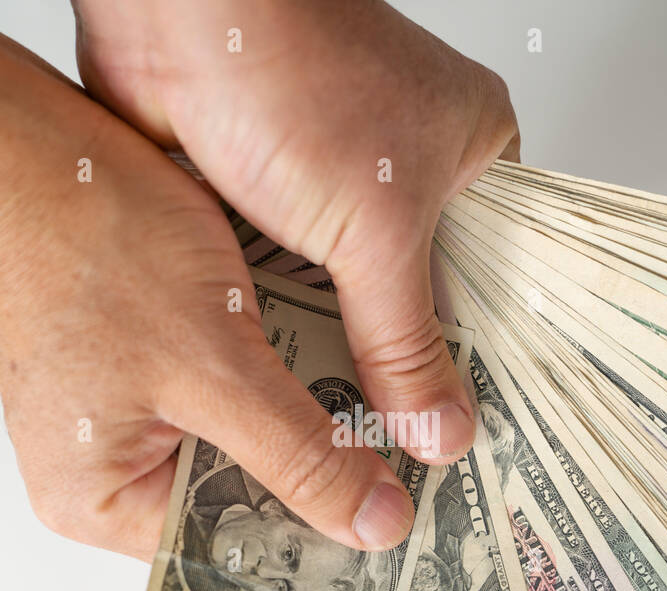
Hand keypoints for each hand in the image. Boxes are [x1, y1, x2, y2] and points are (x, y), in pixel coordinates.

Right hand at [0, 132, 417, 559]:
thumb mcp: (217, 366)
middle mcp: (99, 471)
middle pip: (234, 500)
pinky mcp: (134, 362)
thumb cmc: (92, 242)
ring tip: (375, 409)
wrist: (22, 139)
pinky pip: (217, 392)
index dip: (315, 538)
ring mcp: (115, 414)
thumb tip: (375, 526)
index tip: (395, 524)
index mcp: (98, 503)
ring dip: (295, 420)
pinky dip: (267, 376)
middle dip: (311, 475)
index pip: (231, 548)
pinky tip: (321, 355)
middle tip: (403, 463)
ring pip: (235, 441)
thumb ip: (301, 455)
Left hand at [71, 0, 519, 463]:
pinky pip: (286, 301)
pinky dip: (284, 346)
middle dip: (408, 380)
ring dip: (341, 369)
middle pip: (421, 308)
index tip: (480, 443)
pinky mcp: (265, 214)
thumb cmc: (287, 67)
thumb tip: (441, 431)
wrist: (169, 10)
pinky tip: (291, 409)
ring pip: (348, 311)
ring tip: (356, 457)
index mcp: (473, 158)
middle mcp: (407, 179)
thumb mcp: (373, 227)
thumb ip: (404, 341)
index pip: (498, 285)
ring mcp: (331, 198)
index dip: (488, 365)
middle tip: (415, 469)